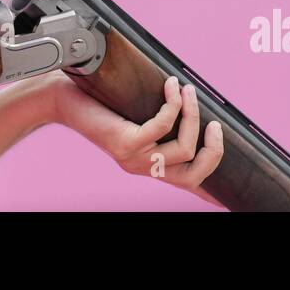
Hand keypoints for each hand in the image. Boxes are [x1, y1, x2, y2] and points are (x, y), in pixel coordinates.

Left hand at [47, 71, 225, 205]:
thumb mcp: (134, 118)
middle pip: (194, 175)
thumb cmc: (100, 104)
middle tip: (216, 125)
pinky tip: (172, 88)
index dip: (210, 194)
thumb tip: (186, 107)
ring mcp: (135, 159)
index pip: (186, 186)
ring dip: (193, 116)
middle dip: (214, 150)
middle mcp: (144, 168)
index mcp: (149, 166)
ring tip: (190, 92)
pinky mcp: (125, 143)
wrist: (62, 100)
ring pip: (183, 149)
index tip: (227, 200)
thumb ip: (158, 121)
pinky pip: (162, 127)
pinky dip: (173, 105)